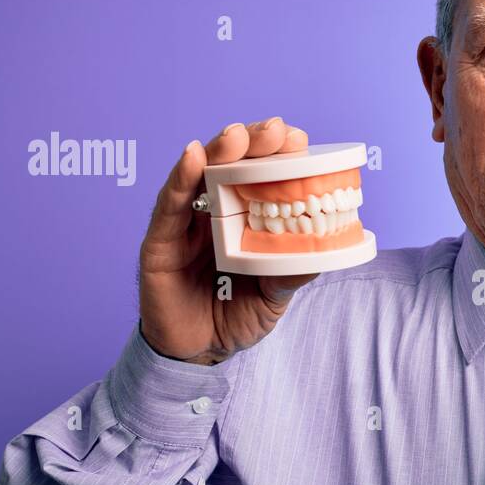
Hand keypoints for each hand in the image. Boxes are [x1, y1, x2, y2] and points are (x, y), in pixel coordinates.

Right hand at [138, 116, 317, 364]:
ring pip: (200, 173)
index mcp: (247, 217)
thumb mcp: (274, 295)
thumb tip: (324, 248)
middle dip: (254, 142)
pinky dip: (180, 177)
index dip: (280, 153)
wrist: (198, 354)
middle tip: (275, 131)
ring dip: (219, 149)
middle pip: (233, 162)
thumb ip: (291, 271)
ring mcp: (187, 222)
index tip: (298, 140)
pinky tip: (193, 155)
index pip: (263, 173)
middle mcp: (216, 211)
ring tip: (238, 135)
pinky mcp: (161, 240)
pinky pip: (169, 205)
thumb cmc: (235, 316)